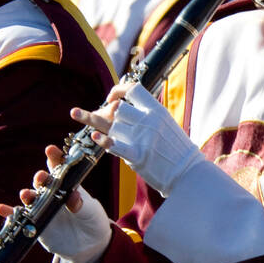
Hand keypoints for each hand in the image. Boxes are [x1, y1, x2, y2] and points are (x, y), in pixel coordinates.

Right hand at [0, 143, 111, 262]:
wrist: (89, 246)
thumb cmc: (93, 221)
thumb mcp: (91, 212)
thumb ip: (83, 205)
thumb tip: (74, 198)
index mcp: (68, 186)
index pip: (61, 169)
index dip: (55, 158)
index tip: (51, 150)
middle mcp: (53, 194)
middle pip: (44, 183)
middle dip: (41, 178)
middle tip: (41, 177)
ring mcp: (43, 209)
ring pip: (31, 198)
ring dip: (27, 195)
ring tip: (26, 195)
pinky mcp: (35, 224)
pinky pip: (19, 217)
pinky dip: (9, 213)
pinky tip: (1, 209)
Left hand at [85, 82, 203, 196]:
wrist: (188, 173)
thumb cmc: (176, 150)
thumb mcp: (166, 124)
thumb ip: (147, 115)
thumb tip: (125, 105)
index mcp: (157, 110)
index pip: (133, 89)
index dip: (118, 90)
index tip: (110, 99)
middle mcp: (149, 121)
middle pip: (118, 108)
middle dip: (104, 111)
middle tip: (96, 116)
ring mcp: (143, 138)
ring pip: (111, 124)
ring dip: (93, 120)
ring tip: (75, 113)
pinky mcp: (138, 156)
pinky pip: (116, 145)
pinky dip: (103, 140)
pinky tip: (94, 136)